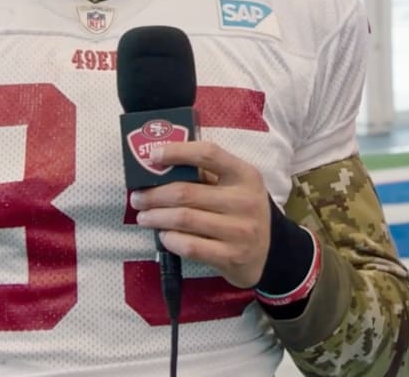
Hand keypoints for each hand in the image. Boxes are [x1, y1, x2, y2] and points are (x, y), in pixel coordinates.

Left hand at [129, 141, 271, 287]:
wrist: (270, 253)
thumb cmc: (244, 212)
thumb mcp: (236, 187)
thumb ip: (208, 175)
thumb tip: (162, 166)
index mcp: (245, 175)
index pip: (208, 154)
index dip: (177, 152)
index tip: (154, 155)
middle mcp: (244, 200)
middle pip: (186, 192)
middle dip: (154, 195)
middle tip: (138, 198)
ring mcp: (239, 230)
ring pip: (184, 219)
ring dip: (156, 217)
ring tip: (144, 217)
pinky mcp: (231, 256)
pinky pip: (190, 246)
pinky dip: (170, 240)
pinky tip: (164, 236)